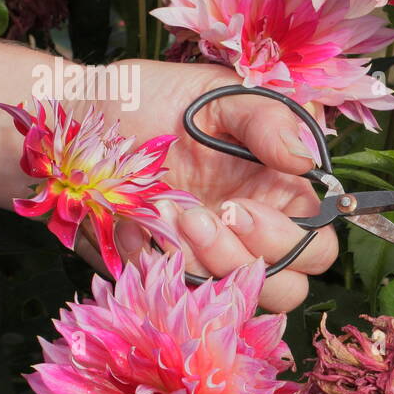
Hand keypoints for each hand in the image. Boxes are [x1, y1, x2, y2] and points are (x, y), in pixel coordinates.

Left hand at [96, 60, 338, 311]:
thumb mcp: (216, 94)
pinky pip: (180, 299)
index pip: (317, 245)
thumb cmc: (152, 99)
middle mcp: (251, 236)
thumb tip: (306, 159)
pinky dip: (163, 272)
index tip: (240, 208)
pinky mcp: (165, 275)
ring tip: (171, 215)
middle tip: (210, 216)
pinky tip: (140, 230)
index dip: (291, 239)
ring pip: (239, 298)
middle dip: (251, 258)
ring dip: (209, 265)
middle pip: (289, 286)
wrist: (77, 117)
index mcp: (279, 195)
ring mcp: (209, 259)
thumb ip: (268, 120)